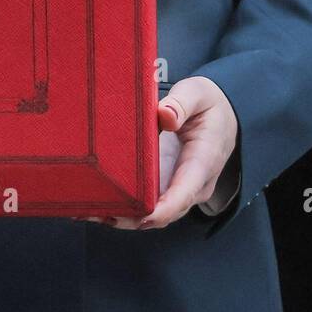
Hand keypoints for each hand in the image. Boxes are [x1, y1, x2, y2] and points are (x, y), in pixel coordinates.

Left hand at [78, 76, 237, 230]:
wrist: (224, 116)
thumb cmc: (209, 105)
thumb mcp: (199, 94)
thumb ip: (182, 103)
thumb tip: (164, 116)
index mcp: (203, 162)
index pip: (184, 193)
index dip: (162, 210)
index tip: (140, 217)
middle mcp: (194, 184)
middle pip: (164, 212)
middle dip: (132, 218)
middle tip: (96, 213)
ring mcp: (180, 189)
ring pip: (154, 214)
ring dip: (123, 217)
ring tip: (87, 211)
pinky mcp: (168, 186)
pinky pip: (149, 204)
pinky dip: (125, 208)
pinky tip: (97, 204)